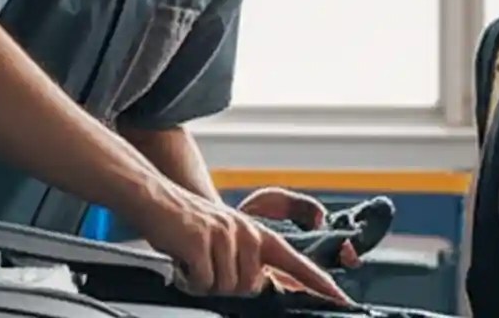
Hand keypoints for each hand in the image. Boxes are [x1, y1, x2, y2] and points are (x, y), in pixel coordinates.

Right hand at [132, 183, 352, 304]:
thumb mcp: (227, 239)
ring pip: (225, 287)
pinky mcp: (202, 243)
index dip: (319, 283)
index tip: (341, 299)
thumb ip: (248, 262)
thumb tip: (261, 286)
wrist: (157, 200)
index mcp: (257, 234)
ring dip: (205, 282)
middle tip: (207, 267)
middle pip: (250, 288)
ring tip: (194, 261)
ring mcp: (225, 238)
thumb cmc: (189, 224)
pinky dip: (189, 280)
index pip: (295, 262)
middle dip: (226, 286)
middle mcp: (247, 234)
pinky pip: (203, 283)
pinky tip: (183, 262)